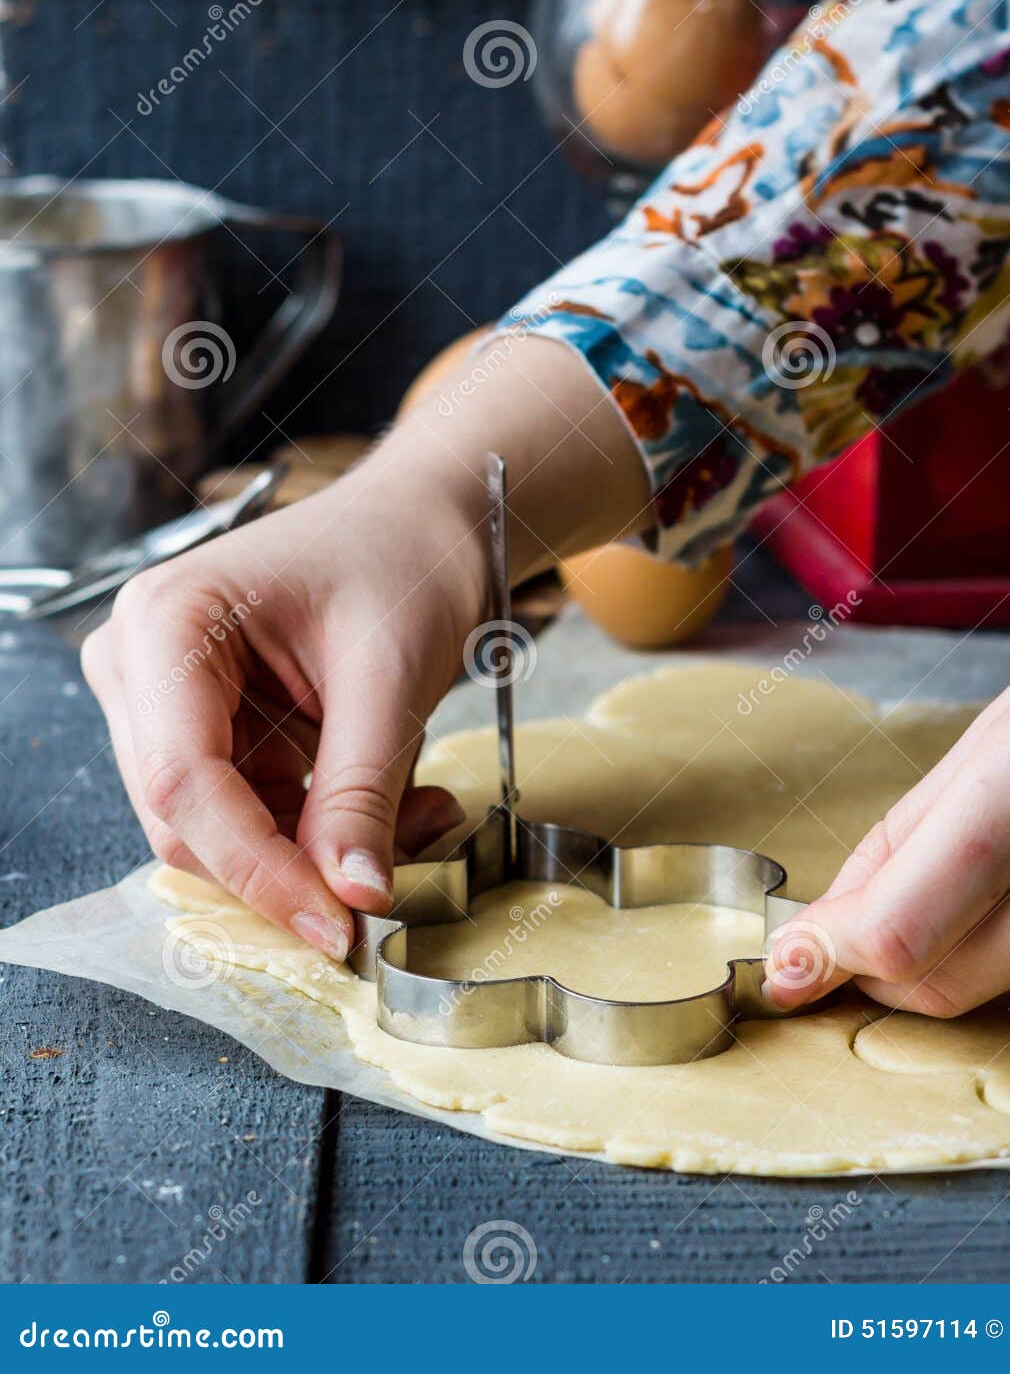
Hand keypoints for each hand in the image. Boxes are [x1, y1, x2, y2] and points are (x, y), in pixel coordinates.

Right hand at [82, 337, 649, 958]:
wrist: (429, 519)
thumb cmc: (405, 557)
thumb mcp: (390, 676)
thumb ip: (361, 791)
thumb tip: (352, 896)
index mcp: (167, 621)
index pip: (185, 781)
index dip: (258, 869)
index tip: (333, 926)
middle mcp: (142, 663)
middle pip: (187, 818)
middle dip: (291, 864)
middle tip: (388, 882)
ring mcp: (168, 700)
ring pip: (220, 830)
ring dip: (318, 849)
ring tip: (420, 813)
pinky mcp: (212, 730)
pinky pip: (253, 814)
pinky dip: (324, 828)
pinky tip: (399, 803)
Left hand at [764, 578, 1009, 1015]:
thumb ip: (920, 823)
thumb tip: (838, 914)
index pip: (903, 924)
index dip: (828, 957)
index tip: (786, 966)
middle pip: (942, 979)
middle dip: (878, 968)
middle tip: (850, 940)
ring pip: (1003, 987)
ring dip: (956, 955)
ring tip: (981, 877)